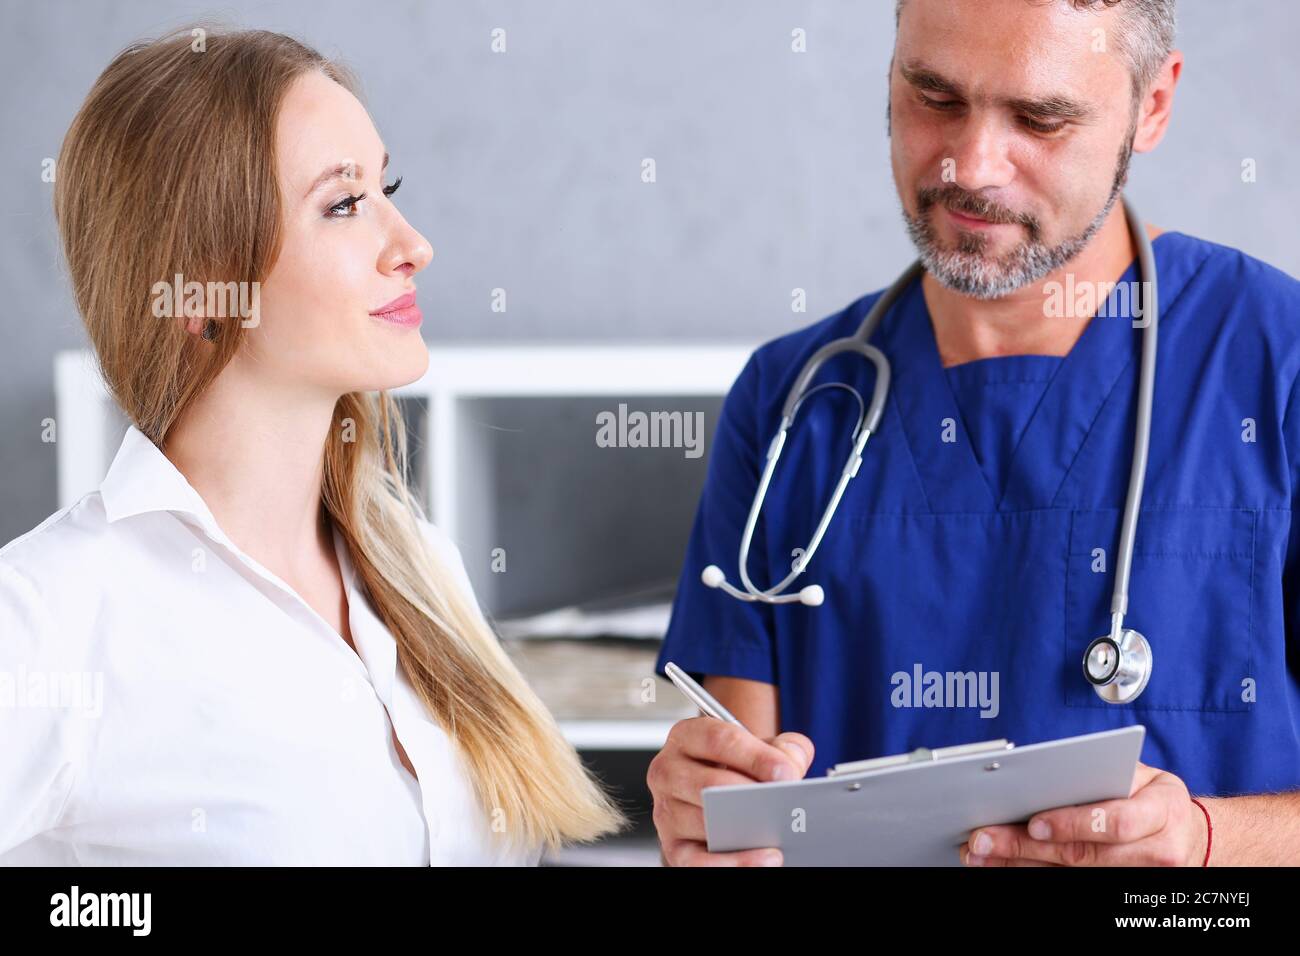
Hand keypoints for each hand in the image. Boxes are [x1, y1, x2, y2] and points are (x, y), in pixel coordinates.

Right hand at [648, 717, 813, 865]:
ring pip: (705, 823)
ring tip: (779, 834)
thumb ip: (782, 747)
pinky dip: (735, 863)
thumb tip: (791, 763)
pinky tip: (766, 858)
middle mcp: (668, 771)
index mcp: (686, 736)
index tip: (785, 773)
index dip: (755, 757)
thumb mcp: (758, 747)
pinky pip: (698, 861)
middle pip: (709, 785)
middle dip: (752, 796)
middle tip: (785, 806)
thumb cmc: (735, 767)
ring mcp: (666, 811)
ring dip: (746, 831)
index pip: (718, 740)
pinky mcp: (672, 846)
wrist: (716, 792)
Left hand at [959, 761, 1208, 866]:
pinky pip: (1075, 882)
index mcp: (1162, 812)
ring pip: (1074, 873)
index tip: (1034, 822)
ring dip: (1021, 864)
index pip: (1117, 822)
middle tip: (985, 838)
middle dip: (1027, 847)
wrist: (1187, 835)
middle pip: (1085, 854)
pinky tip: (1005, 864)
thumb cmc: (1154, 798)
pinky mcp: (1122, 889)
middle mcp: (1156, 851)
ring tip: (982, 853)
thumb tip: (1044, 774)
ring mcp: (1141, 877)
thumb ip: (1102, 773)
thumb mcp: (1142, 776)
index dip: (1073, 823)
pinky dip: (1034, 872)